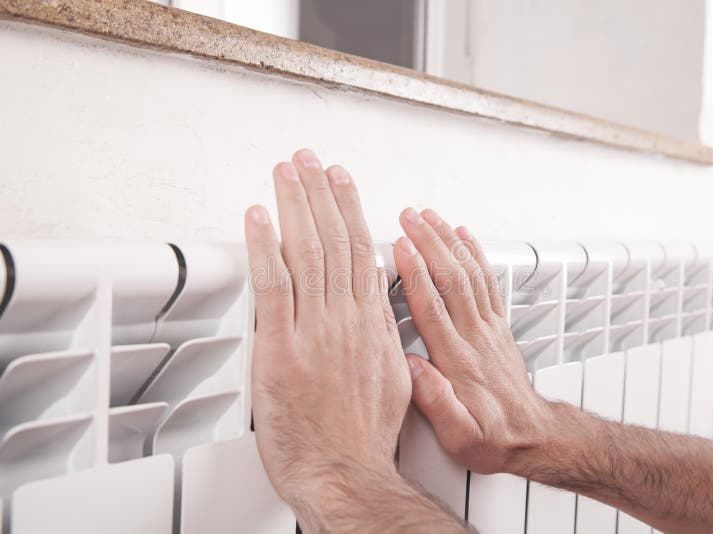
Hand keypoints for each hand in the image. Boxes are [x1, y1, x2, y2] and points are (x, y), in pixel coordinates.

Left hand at [245, 150, 410, 510]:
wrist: (348, 472)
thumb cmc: (365, 436)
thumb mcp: (393, 379)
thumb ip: (382, 336)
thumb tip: (378, 308)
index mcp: (372, 324)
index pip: (363, 250)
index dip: (350, 209)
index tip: (342, 182)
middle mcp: (346, 318)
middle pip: (334, 239)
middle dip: (321, 192)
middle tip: (310, 159)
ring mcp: (315, 331)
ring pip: (307, 252)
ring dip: (295, 204)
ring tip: (287, 171)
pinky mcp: (281, 348)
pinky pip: (273, 286)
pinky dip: (264, 246)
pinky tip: (257, 218)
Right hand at [394, 208, 557, 475]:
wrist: (532, 438)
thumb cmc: (493, 438)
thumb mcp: (460, 438)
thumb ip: (436, 403)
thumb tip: (411, 368)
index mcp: (459, 361)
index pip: (433, 308)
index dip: (416, 274)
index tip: (401, 247)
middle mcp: (475, 337)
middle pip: (451, 279)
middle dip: (429, 242)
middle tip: (409, 217)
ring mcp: (489, 328)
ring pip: (469, 273)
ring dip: (448, 241)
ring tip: (430, 216)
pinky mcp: (498, 326)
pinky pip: (488, 281)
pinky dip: (476, 254)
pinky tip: (465, 237)